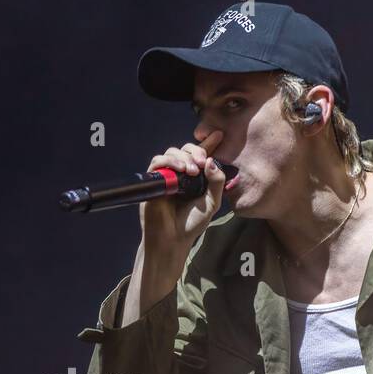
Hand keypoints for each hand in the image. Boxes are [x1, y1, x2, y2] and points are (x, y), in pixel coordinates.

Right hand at [139, 129, 226, 251]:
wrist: (173, 239)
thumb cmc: (191, 224)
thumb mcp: (212, 202)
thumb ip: (216, 182)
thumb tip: (210, 161)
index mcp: (194, 178)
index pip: (200, 156)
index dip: (208, 143)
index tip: (219, 135)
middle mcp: (179, 174)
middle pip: (184, 150)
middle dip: (195, 151)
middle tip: (202, 163)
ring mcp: (166, 176)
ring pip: (171, 153)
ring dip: (183, 157)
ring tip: (192, 170)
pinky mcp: (153, 181)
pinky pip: (157, 162)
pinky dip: (169, 162)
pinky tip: (181, 170)